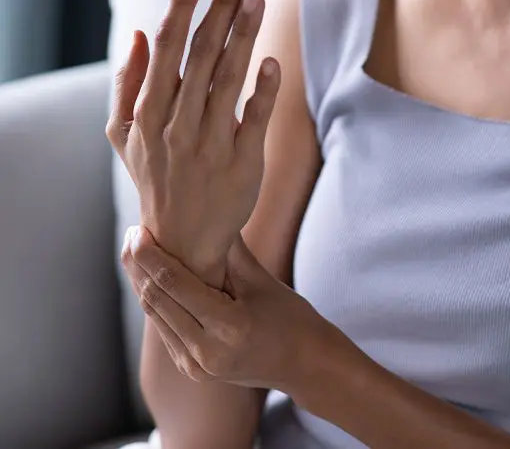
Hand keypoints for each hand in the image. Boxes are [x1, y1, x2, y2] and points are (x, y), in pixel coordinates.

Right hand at [106, 0, 280, 283]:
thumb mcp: (125, 134)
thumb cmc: (155, 177)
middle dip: (220, 6)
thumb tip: (138, 32)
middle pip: (202, 54)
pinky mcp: (242, 162)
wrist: (182, 237)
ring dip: (243, 35)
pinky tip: (271, 61)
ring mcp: (211, 143)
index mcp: (151, 111)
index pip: (167, 48)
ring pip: (229, 80)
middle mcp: (179, 123)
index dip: (181, 6)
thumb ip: (127, 83)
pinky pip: (254, 120)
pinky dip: (263, 91)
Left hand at [121, 225, 338, 393]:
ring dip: (141, 282)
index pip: (173, 286)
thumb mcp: (262, 281)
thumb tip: (206, 213)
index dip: (150, 255)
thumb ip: (230, 250)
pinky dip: (156, 301)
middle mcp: (205, 353)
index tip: (138, 231)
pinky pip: (164, 328)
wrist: (304, 365)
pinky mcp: (192, 369)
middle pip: (156, 301)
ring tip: (135, 251)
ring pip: (155, 315)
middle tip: (132, 235)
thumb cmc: (291, 318)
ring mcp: (196, 366)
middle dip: (138, 265)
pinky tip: (151, 278)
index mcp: (227, 328)